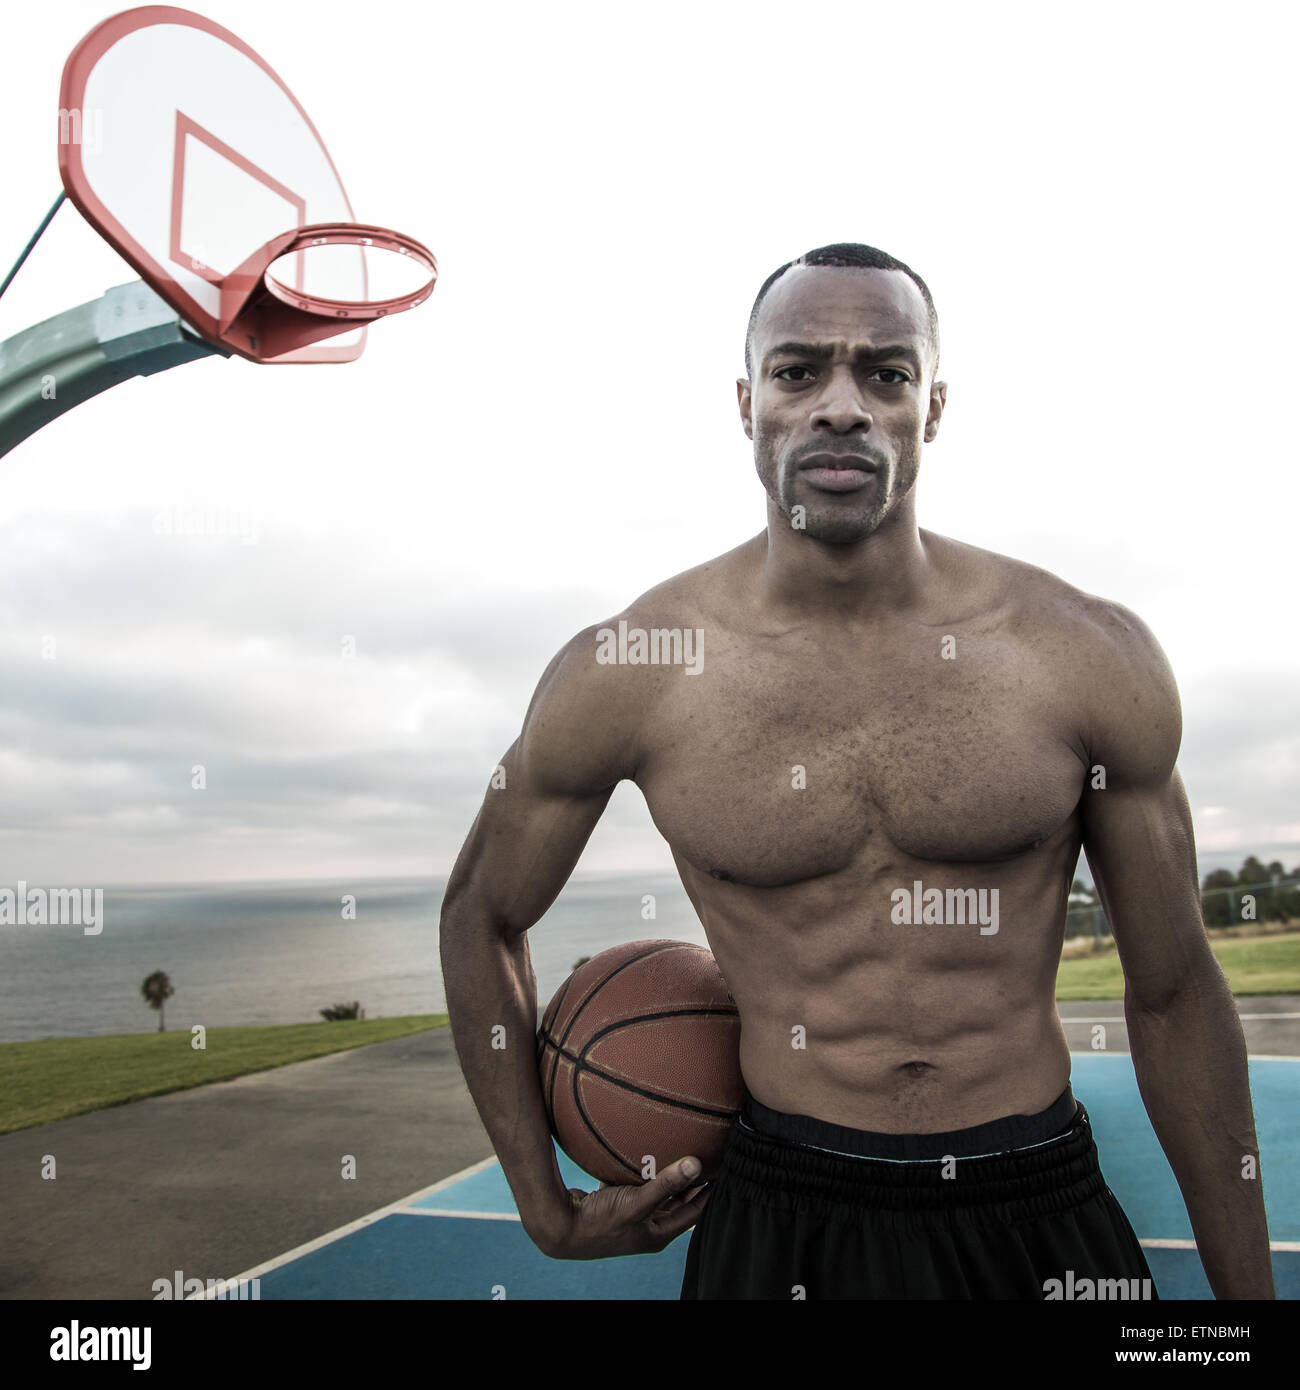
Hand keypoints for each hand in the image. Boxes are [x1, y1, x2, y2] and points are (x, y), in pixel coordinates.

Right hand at [533, 1156, 712, 1260]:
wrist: (559, 1228)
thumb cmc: (598, 1223)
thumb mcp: (635, 1204)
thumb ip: (665, 1185)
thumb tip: (696, 1164)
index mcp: (658, 1234)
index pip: (695, 1211)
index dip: (710, 1192)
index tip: (723, 1168)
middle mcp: (648, 1227)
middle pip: (678, 1200)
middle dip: (692, 1181)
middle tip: (707, 1154)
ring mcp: (631, 1215)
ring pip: (657, 1191)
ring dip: (668, 1174)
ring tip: (681, 1149)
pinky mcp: (616, 1204)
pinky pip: (636, 1184)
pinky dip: (643, 1171)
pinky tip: (644, 1152)